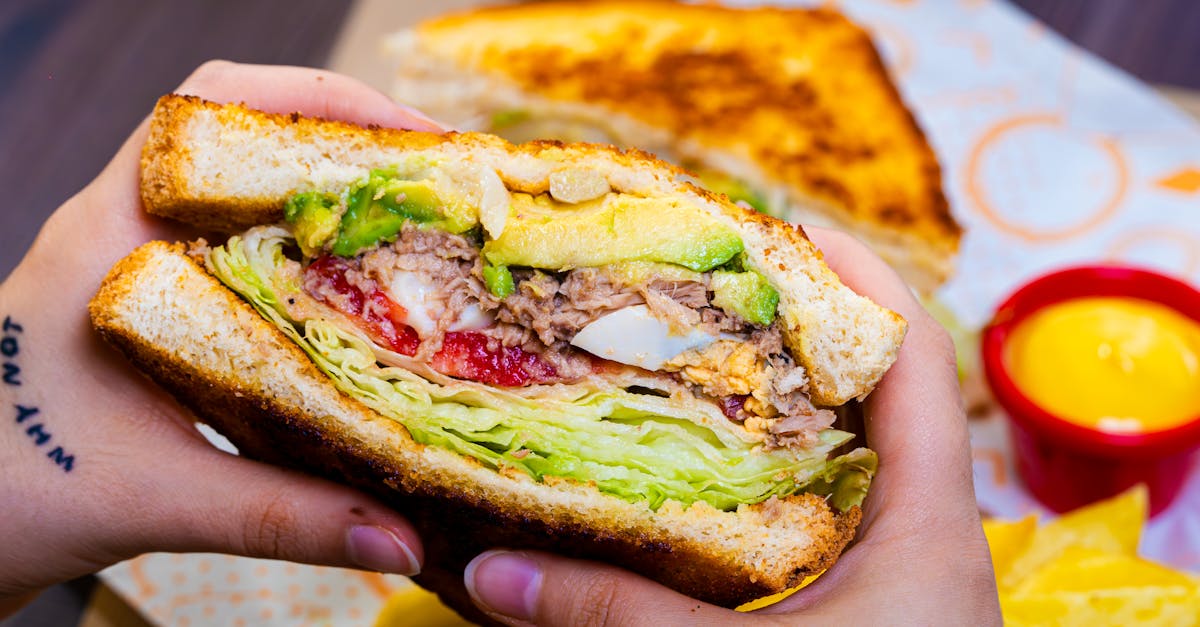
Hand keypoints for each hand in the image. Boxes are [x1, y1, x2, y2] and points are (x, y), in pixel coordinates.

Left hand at [0, 61, 441, 616]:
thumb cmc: (2, 493)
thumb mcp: (152, 498)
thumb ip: (282, 517)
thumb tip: (402, 539)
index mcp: (110, 234)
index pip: (215, 110)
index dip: (324, 104)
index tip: (420, 142)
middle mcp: (127, 232)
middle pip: (254, 139)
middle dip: (356, 149)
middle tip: (447, 186)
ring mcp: (142, 268)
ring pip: (256, 197)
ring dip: (340, 198)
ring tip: (428, 228)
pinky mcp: (159, 312)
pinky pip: (252, 257)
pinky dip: (318, 259)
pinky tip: (369, 300)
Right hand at [461, 228, 1001, 624]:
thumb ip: (621, 619)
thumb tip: (490, 572)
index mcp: (929, 519)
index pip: (912, 356)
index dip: (855, 277)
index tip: (775, 230)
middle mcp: (919, 533)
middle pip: (868, 398)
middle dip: (790, 340)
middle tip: (698, 297)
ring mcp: (887, 575)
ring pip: (832, 466)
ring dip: (767, 418)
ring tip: (687, 371)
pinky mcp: (853, 609)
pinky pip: (803, 527)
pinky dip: (748, 495)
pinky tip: (687, 493)